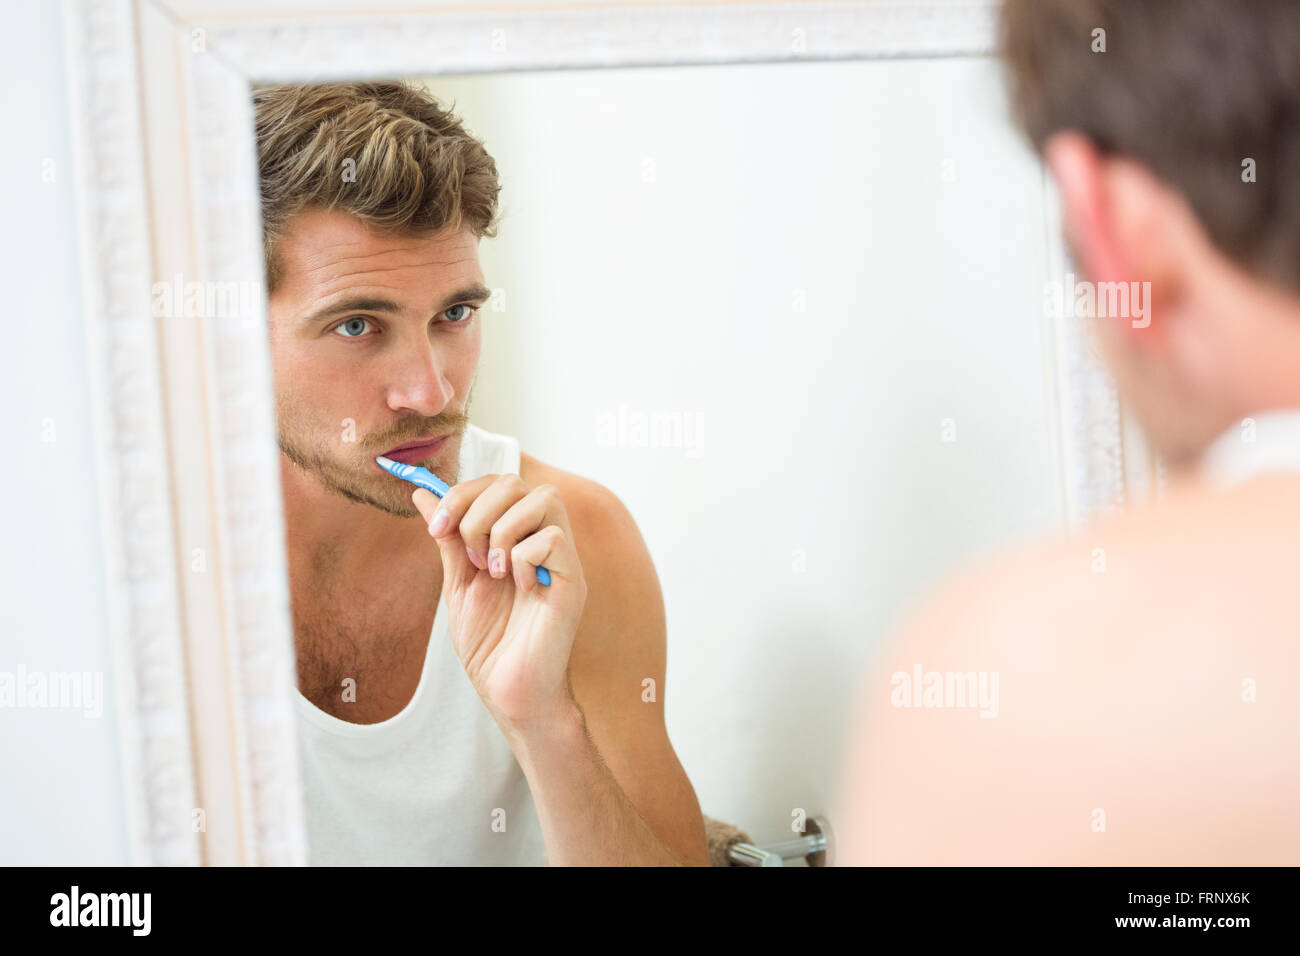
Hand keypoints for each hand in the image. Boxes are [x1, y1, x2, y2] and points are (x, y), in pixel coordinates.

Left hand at [412, 474, 586, 733]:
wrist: (507, 691)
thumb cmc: (490, 644)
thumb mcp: (458, 583)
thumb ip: (447, 539)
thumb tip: (422, 495)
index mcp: (517, 536)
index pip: (496, 483)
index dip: (462, 492)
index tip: (436, 526)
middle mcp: (543, 540)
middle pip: (516, 481)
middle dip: (477, 510)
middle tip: (467, 555)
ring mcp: (562, 559)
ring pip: (542, 498)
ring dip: (503, 530)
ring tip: (493, 571)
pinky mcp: (574, 581)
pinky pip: (553, 539)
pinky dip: (525, 559)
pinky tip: (520, 588)